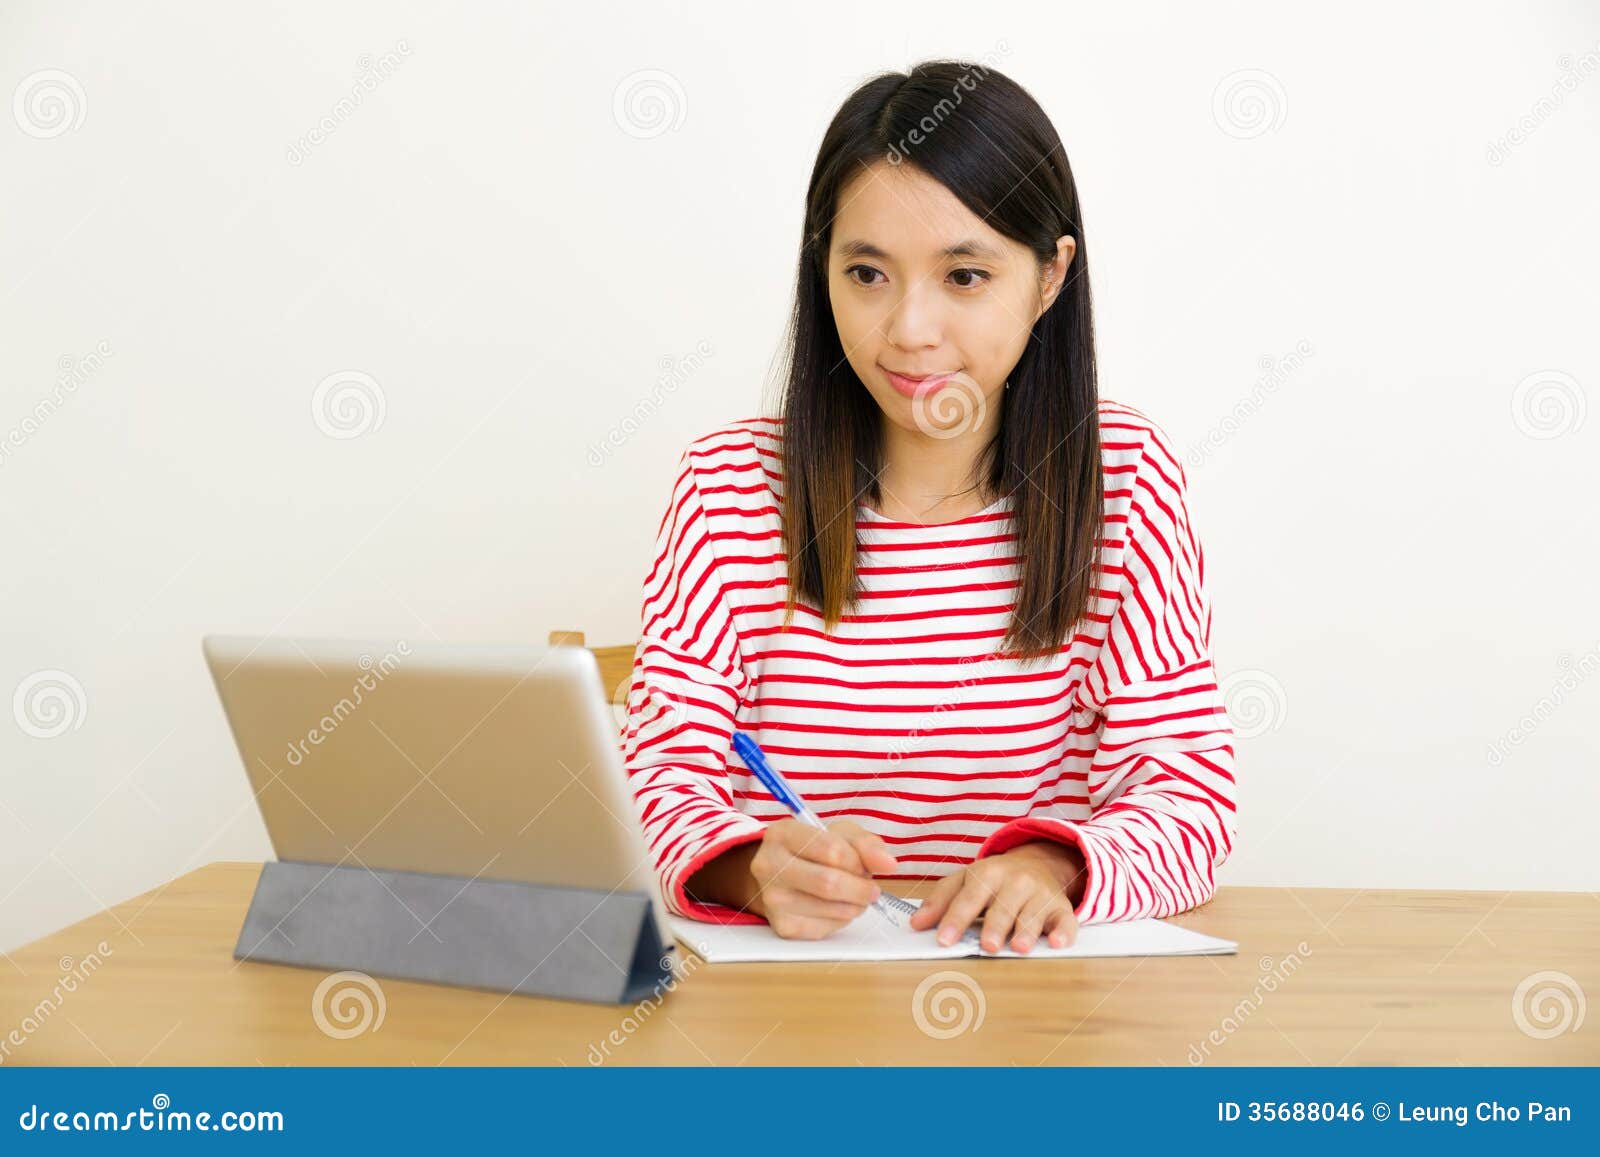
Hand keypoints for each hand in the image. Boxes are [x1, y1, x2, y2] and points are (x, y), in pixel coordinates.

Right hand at [747, 818, 898, 939]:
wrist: (781, 877)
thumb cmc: (814, 851)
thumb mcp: (840, 835)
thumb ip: (867, 845)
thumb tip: (889, 864)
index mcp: (782, 834)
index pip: (830, 849)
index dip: (857, 861)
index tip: (864, 865)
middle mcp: (769, 865)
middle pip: (829, 883)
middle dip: (861, 888)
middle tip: (872, 889)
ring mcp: (772, 898)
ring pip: (831, 908)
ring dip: (856, 905)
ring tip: (855, 896)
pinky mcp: (782, 926)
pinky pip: (826, 927)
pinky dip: (842, 919)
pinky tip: (837, 907)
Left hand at [909, 840, 1083, 952]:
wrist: (1039, 863)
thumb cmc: (994, 880)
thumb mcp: (964, 881)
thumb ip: (940, 900)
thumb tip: (915, 924)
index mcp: (986, 873)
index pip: (968, 897)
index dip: (955, 918)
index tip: (944, 939)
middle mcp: (1015, 882)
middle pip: (1003, 906)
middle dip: (995, 925)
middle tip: (987, 945)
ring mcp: (1040, 894)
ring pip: (1033, 914)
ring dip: (1026, 930)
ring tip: (1018, 947)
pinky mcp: (1062, 908)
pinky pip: (1066, 920)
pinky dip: (1064, 932)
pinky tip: (1058, 942)